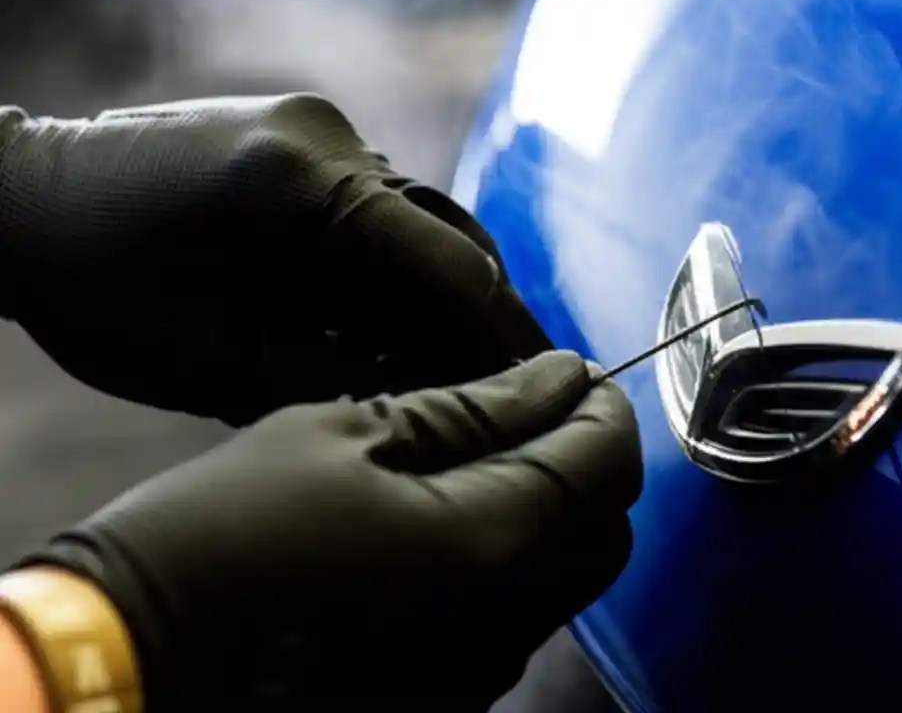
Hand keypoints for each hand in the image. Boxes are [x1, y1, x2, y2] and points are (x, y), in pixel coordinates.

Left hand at [0, 94, 548, 424]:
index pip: (453, 265)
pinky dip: (387, 264)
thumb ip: (342, 378)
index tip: (536, 387)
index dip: (500, 334)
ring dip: (428, 291)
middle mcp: (325, 138)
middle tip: (496, 384)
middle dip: (474, 316)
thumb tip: (440, 400)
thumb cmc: (98, 293)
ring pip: (416, 220)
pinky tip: (375, 318)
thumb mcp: (221, 363)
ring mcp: (316, 126)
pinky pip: (376, 204)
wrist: (26, 202)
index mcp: (303, 187)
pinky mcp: (302, 133)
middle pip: (448, 236)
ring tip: (428, 362)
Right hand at [19, 351, 640, 710]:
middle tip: (538, 415)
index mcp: (483, 542)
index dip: (606, 407)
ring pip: (570, 579)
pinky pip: (519, 621)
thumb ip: (473, 408)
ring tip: (484, 465)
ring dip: (556, 513)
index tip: (576, 376)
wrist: (139, 654)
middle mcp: (502, 622)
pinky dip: (513, 564)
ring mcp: (478, 671)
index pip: (605, 464)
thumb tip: (557, 378)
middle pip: (608, 529)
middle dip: (591, 463)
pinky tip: (449, 528)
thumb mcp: (346, 434)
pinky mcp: (450, 697)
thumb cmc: (222, 531)